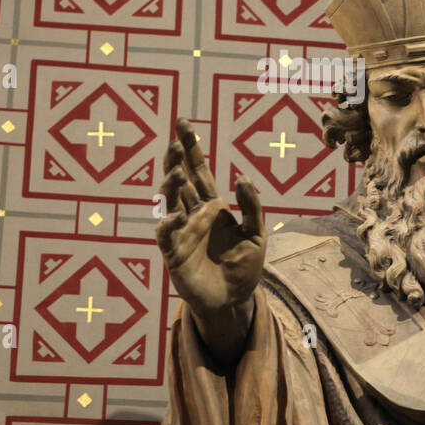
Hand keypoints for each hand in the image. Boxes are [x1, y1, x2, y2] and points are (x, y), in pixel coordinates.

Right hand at [155, 118, 265, 358]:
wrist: (234, 301)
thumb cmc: (245, 267)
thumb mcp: (257, 233)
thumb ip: (252, 206)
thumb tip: (241, 177)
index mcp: (213, 206)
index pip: (199, 171)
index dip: (191, 148)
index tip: (184, 123)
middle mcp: (193, 214)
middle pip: (180, 180)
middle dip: (175, 160)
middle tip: (174, 141)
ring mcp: (182, 232)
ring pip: (170, 203)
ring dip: (171, 187)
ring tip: (176, 173)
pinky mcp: (174, 254)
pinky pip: (166, 235)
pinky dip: (168, 225)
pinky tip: (173, 216)